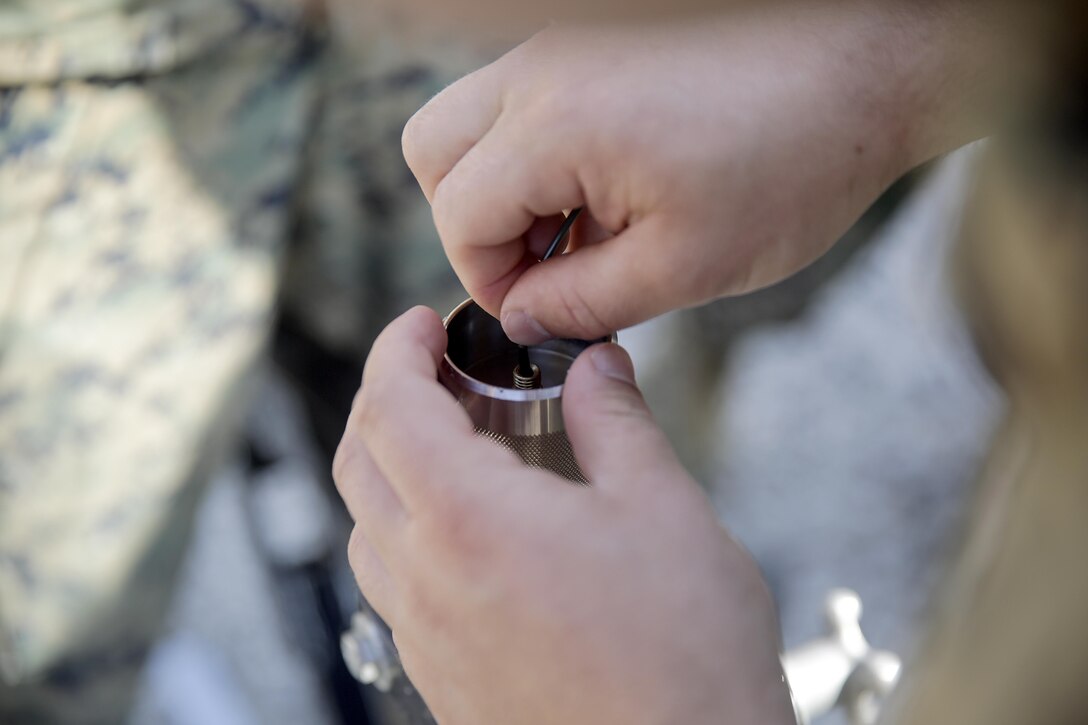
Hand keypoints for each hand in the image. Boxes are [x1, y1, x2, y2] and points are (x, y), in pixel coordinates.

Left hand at [334, 307, 795, 724]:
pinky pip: (393, 589)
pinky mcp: (441, 682)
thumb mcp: (663, 510)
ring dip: (392, 469)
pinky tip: (476, 534)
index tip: (421, 325)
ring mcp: (425, 640)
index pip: (391, 407)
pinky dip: (409, 534)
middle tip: (439, 374)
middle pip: (359, 463)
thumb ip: (616, 423)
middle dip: (386, 399)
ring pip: (366, 529)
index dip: (398, 349)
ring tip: (460, 450)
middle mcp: (426, 581)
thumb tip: (598, 366)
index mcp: (470, 521)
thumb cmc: (684, 658)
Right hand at [402, 2, 992, 343]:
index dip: (490, 281)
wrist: (868, 63)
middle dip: (470, 224)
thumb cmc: (796, 157)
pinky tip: (606, 189)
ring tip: (577, 231)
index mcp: (556, 125)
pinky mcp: (594, 39)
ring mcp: (565, 44)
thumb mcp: (688, 264)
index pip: (461, 215)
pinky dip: (540, 153)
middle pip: (434, 150)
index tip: (537, 312)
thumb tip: (525, 319)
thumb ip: (585, 301)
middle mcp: (543, 71)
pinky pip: (524, 99)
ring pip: (472, 118)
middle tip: (539, 269)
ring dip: (501, 185)